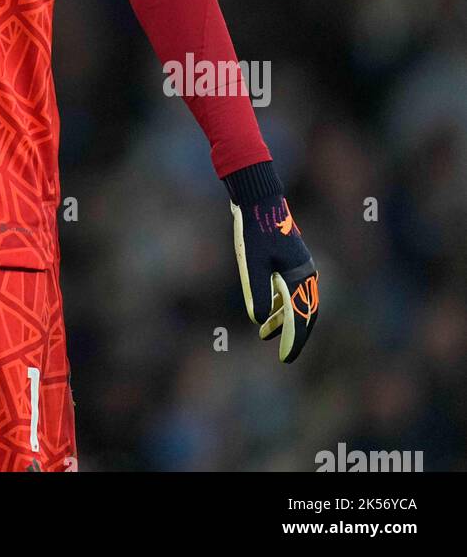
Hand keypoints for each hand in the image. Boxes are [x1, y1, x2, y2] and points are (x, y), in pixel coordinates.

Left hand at [230, 194, 319, 362]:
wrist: (258, 197)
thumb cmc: (255, 229)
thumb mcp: (252, 263)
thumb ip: (257, 292)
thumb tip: (258, 320)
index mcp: (300, 275)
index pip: (301, 316)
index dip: (293, 339)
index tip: (286, 359)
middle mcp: (305, 271)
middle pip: (305, 311)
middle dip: (295, 333)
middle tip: (285, 354)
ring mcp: (297, 264)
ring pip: (296, 300)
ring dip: (283, 319)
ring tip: (265, 334)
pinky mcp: (287, 258)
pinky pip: (288, 289)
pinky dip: (279, 303)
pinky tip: (264, 311)